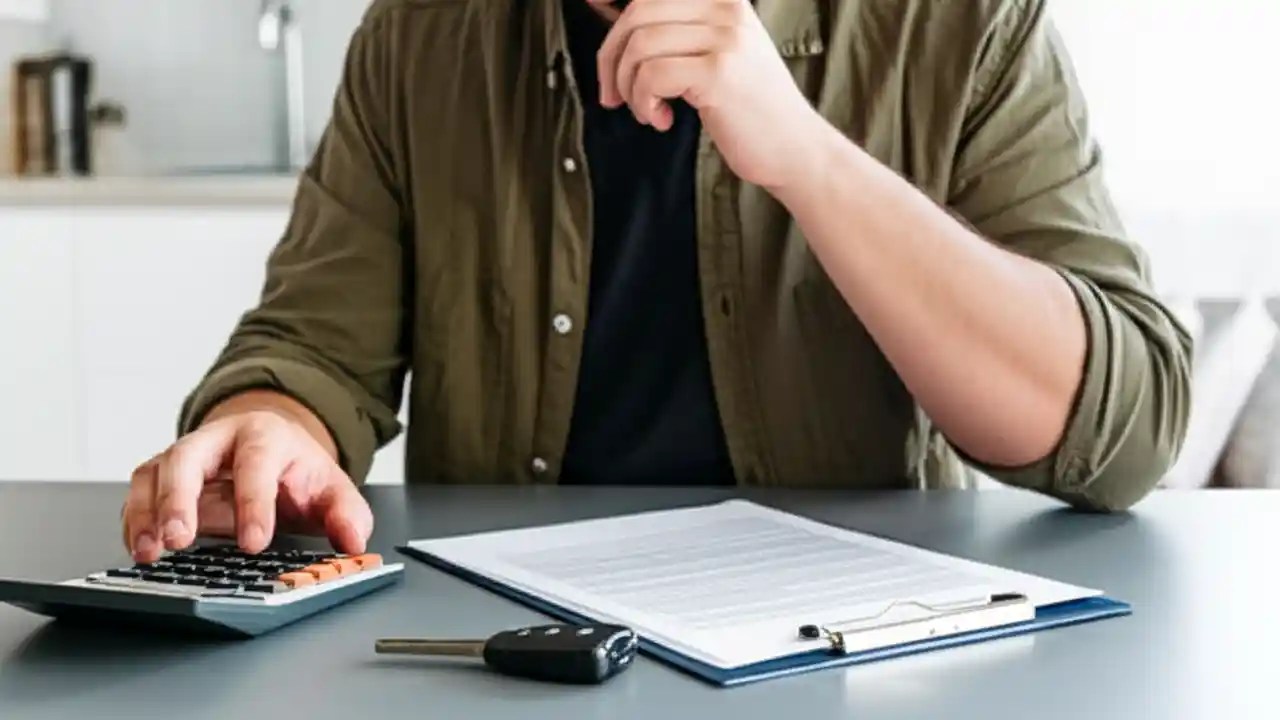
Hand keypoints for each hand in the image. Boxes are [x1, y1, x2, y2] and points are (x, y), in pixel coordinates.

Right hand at [122, 406, 372, 563]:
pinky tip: (141, 549)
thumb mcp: (331, 489)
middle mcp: (218, 439)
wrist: (271, 450)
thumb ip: (348, 513)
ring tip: (151, 552)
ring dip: (147, 513)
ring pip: (154, 473)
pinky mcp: (161, 476)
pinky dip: (133, 522)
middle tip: (180, 539)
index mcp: (265, 436)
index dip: (253, 503)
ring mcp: (185, 455)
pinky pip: (138, 494)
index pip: (256, 463)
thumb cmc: (296, 472)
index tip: (254, 542)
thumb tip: (354, 540)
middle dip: (180, 498)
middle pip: (189, 457)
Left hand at [594, 0, 823, 190]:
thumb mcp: (716, 54)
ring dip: (629, 87)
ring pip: (640, 46)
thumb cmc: (748, 108)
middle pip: (638, 13)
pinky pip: (651, 76)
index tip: (597, 21)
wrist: (795, 148)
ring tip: (647, 111)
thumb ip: (675, 33)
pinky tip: (662, 120)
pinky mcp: (717, 72)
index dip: (611, 7)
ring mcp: (725, 38)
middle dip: (611, 58)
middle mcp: (726, 8)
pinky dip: (644, 103)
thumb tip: (603, 7)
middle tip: (613, 95)